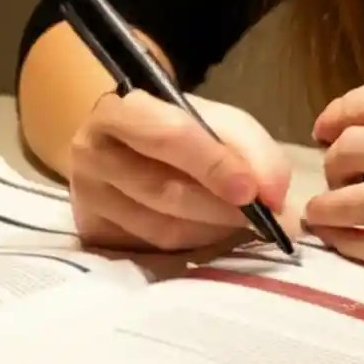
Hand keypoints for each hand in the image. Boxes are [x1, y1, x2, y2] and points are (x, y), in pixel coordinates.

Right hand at [69, 90, 292, 250]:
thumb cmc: (170, 129)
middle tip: (263, 216)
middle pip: (162, 190)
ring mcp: (87, 200)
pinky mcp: (94, 236)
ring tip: (241, 221)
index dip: (214, 164)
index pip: (166, 136)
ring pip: (161, 229)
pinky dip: (195, 245)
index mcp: (117, 111)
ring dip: (213, 230)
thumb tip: (276, 198)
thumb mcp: (211, 120)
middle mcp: (91, 154)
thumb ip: (250, 149)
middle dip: (221, 207)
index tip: (253, 191)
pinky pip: (154, 252)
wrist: (119, 148)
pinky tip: (210, 231)